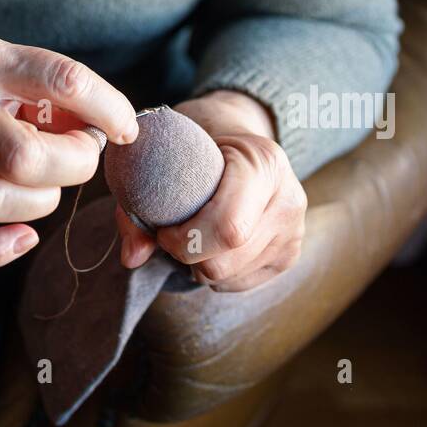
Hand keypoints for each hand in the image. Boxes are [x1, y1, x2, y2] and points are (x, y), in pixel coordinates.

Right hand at [0, 30, 137, 268]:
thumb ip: (54, 90)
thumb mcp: (6, 58)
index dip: (108, 109)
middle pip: (23, 156)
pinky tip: (23, 238)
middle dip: (73, 164)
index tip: (125, 127)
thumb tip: (110, 129)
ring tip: (48, 182)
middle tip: (82, 154)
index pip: (62, 80)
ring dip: (40, 202)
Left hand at [115, 89, 306, 290]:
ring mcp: (294, 230)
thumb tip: (131, 257)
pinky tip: (211, 244)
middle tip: (171, 234)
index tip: (161, 230)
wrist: (241, 142)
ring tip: (192, 234)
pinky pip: (240, 284)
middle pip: (226, 259)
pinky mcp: (290, 254)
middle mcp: (288, 198)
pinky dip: (214, 273)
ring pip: (231, 277)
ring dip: (199, 266)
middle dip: (187, 256)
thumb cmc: (199, 142)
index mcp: (263, 162)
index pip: (228, 225)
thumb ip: (143, 200)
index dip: (185, 239)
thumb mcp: (168, 151)